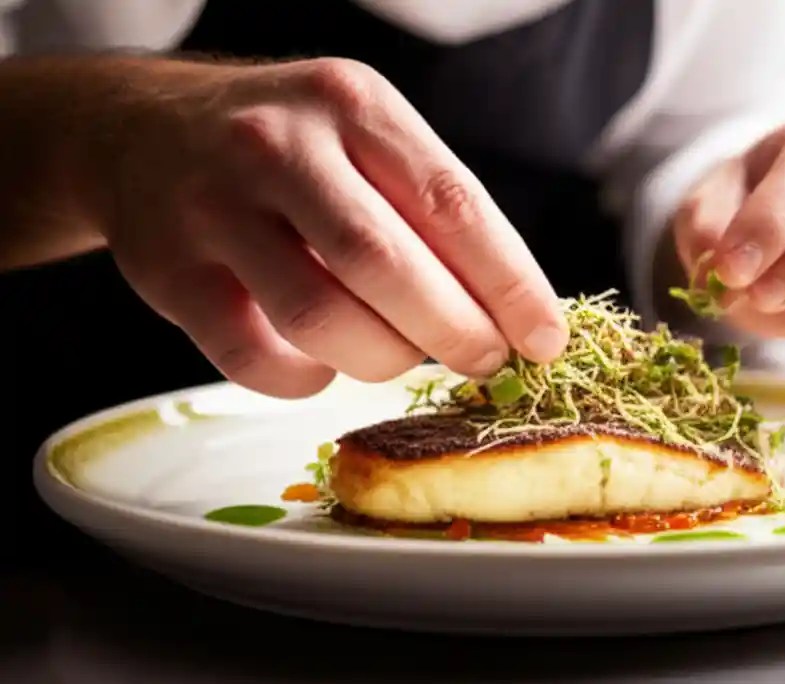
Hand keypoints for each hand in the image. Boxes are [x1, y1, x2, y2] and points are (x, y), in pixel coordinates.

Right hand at [93, 58, 566, 396]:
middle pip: (387, 265)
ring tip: (401, 356)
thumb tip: (515, 313)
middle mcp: (280, 146)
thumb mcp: (364, 139)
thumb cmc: (290, 151)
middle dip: (455, 332)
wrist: (141, 130)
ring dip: (383, 360)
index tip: (546, 339)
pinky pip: (256, 357)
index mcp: (352, 104)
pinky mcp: (167, 270)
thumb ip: (429, 210)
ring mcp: (214, 206)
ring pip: (321, 317)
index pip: (452, 203)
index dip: (510, 284)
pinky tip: (324, 362)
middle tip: (485, 363)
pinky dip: (308, 380)